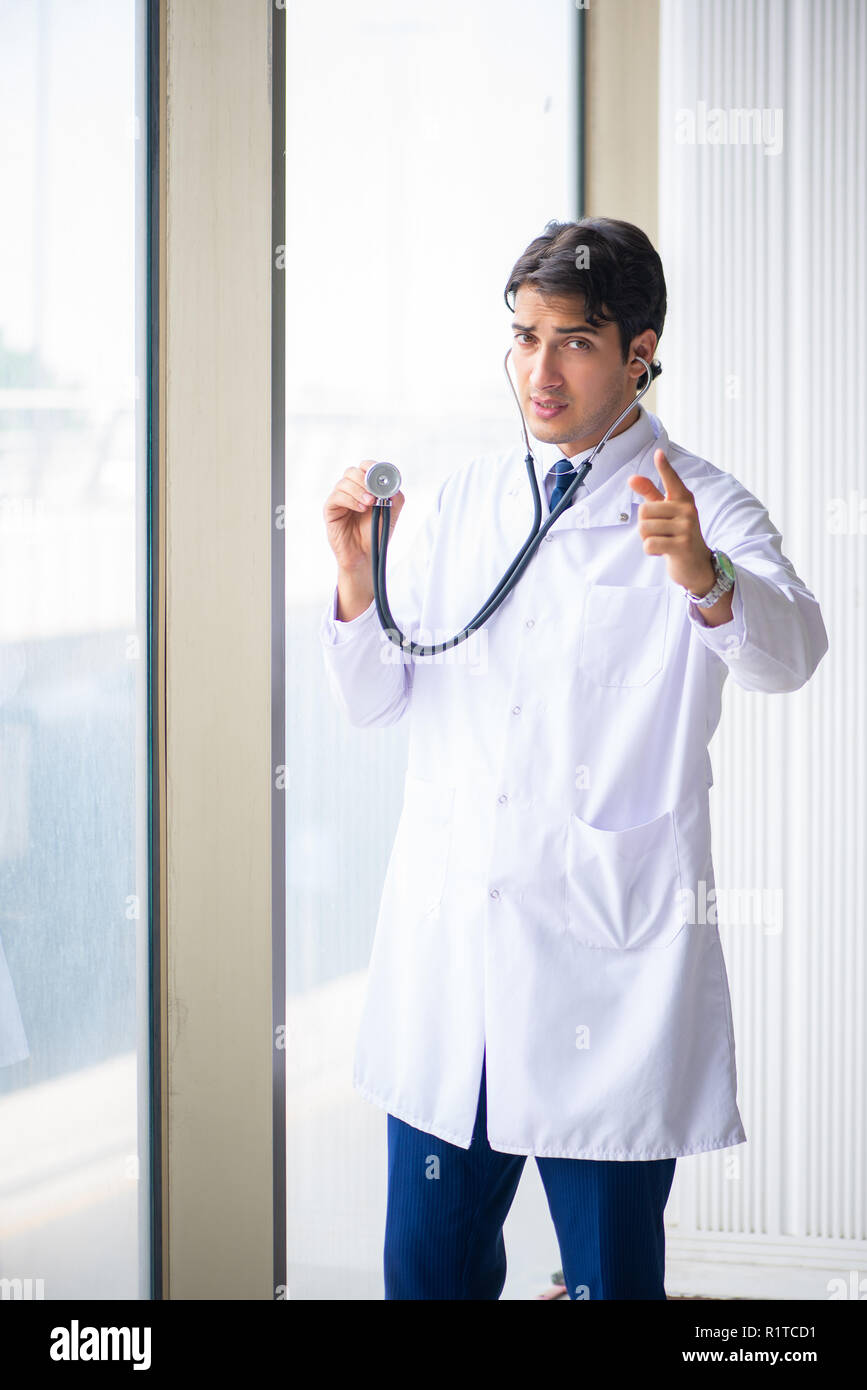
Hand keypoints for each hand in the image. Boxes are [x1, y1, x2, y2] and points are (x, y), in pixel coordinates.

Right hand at [323, 462, 404, 575]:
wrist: (366, 555)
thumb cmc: (376, 534)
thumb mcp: (391, 513)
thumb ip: (395, 497)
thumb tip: (392, 484)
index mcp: (365, 488)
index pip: (365, 467)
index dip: (372, 467)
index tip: (381, 477)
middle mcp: (351, 490)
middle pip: (352, 471)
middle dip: (365, 479)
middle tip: (375, 493)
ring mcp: (340, 499)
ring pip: (344, 482)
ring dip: (359, 490)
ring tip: (370, 504)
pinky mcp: (331, 510)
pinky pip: (336, 496)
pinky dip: (350, 499)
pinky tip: (361, 508)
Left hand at [627, 449, 714, 595]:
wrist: (697, 565)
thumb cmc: (678, 535)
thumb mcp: (666, 514)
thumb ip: (650, 495)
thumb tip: (632, 478)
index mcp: (683, 500)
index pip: (672, 480)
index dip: (664, 467)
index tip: (658, 453)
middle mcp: (687, 510)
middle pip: (644, 510)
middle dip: (644, 525)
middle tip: (661, 533)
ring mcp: (686, 528)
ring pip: (644, 528)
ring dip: (647, 539)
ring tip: (663, 542)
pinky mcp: (681, 546)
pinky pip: (649, 544)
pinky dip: (650, 550)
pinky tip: (663, 552)